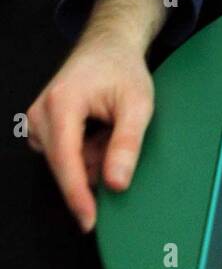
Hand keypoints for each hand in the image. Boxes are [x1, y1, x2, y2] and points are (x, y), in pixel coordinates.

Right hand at [26, 0, 164, 231]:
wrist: (108, 46)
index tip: (89, 222)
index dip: (78, 195)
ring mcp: (36, 120)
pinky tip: (97, 129)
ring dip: (91, 155)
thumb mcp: (138, 104)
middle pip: (65, 165)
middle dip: (96, 162)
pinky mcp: (39, 126)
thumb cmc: (122, 70)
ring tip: (108, 125)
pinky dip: (84, 150)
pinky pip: (63, 155)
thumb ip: (127, 144)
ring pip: (65, 162)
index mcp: (62, 104)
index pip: (67, 162)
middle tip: (117, 131)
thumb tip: (115, 184)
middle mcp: (40, 112)